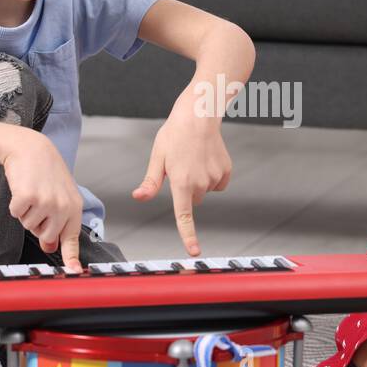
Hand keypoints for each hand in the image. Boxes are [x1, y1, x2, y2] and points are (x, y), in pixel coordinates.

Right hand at [2, 129, 84, 272]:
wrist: (30, 148)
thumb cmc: (45, 172)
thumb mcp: (59, 196)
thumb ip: (58, 221)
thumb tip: (49, 246)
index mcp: (74, 207)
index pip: (72, 238)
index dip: (71, 258)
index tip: (74, 272)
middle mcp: (63, 207)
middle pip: (45, 235)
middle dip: (37, 223)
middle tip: (39, 201)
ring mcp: (46, 202)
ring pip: (28, 226)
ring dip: (26, 212)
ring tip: (32, 192)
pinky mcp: (28, 198)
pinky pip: (16, 214)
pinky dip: (15, 204)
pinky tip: (22, 189)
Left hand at [132, 115, 231, 256]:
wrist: (199, 115)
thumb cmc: (174, 134)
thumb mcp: (157, 157)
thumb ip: (151, 182)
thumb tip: (139, 197)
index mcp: (181, 182)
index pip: (184, 216)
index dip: (188, 236)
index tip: (195, 252)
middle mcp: (201, 183)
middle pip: (192, 200)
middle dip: (186, 189)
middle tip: (180, 166)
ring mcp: (216, 178)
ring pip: (204, 191)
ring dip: (198, 180)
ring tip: (193, 157)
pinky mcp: (226, 171)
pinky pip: (217, 183)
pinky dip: (212, 175)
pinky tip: (206, 158)